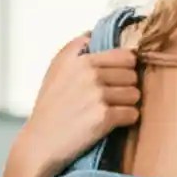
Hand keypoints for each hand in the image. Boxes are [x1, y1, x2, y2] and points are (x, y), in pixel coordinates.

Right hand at [10, 35, 140, 176]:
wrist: (40, 143)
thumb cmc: (50, 107)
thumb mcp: (56, 70)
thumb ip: (76, 49)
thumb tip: (95, 33)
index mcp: (79, 58)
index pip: (125, 54)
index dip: (123, 68)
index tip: (114, 78)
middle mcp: (88, 72)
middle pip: (133, 74)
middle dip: (125, 86)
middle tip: (108, 98)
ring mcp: (97, 94)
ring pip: (135, 94)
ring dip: (126, 104)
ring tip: (106, 111)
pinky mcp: (104, 116)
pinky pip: (133, 114)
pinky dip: (125, 120)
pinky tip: (108, 124)